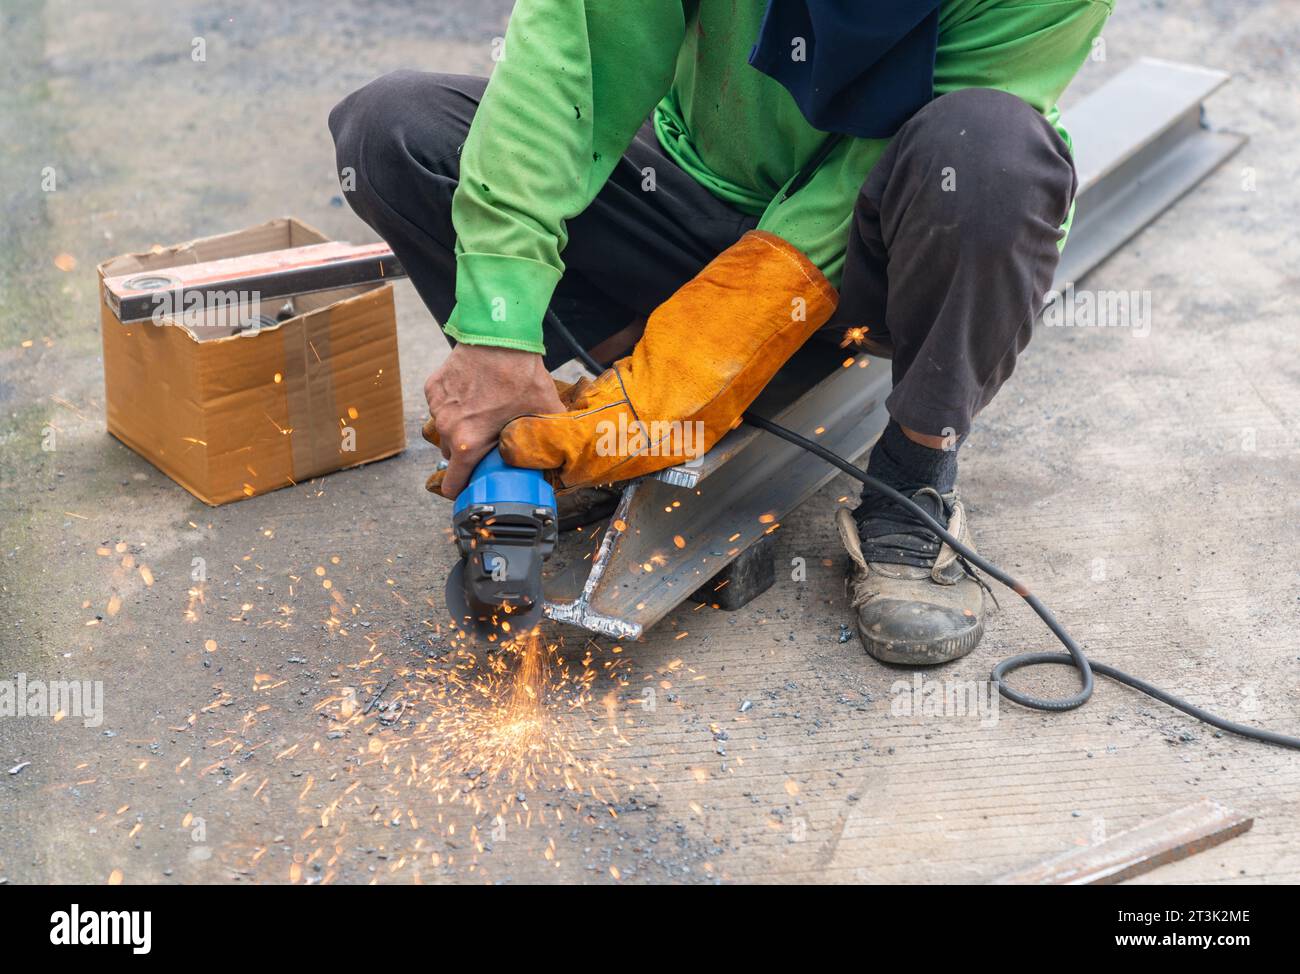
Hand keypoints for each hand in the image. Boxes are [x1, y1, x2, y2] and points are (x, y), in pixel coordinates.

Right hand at [423, 344, 563, 497]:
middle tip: (488, 440)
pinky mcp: (432, 387)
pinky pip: (440, 406)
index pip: (452, 485)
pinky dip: (453, 405)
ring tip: (483, 412)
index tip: (473, 483)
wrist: (500, 335)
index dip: (463, 487)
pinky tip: (472, 392)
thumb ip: (550, 439)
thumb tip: (563, 459)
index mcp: (469, 443)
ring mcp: (437, 407)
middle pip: (451, 456)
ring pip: (445, 430)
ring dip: (459, 427)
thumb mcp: (543, 411)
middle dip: (467, 453)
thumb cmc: (522, 376)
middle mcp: (447, 429)